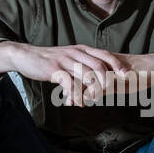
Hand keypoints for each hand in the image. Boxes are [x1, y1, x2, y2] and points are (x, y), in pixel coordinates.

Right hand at [0, 43, 153, 105]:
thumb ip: (82, 67)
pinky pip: (68, 82)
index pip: (104, 55)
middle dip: (108, 80)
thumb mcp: (69, 60)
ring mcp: (65, 60)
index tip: (127, 76)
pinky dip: (74, 94)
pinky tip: (75, 103)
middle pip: (98, 65)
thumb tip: (97, 79)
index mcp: (82, 50)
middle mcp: (76, 53)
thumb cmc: (49, 60)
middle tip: (113, 93)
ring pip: (85, 75)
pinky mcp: (54, 69)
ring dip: (92, 90)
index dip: (117, 65)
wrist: (26, 56)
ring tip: (94, 102)